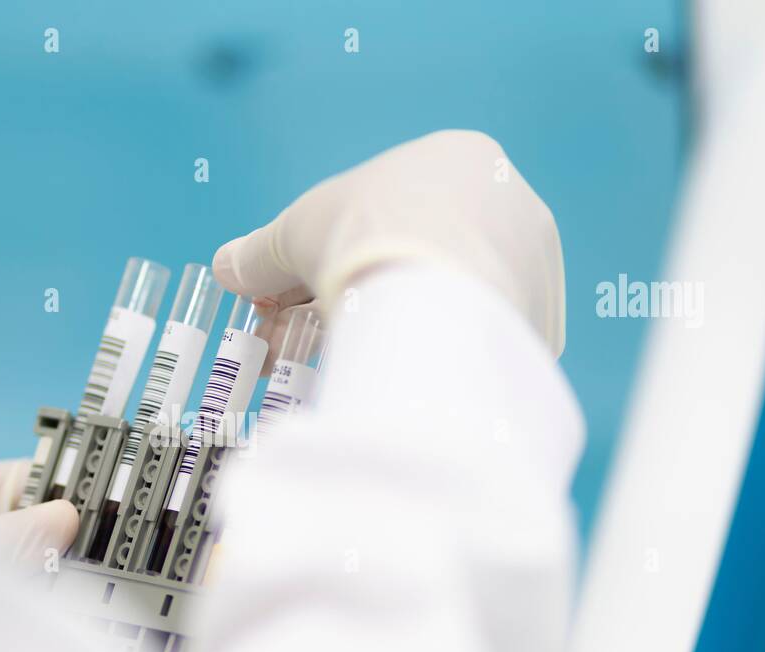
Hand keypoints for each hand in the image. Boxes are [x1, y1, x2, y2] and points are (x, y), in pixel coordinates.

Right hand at [211, 130, 565, 357]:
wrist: (434, 301)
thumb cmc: (363, 237)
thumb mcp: (293, 236)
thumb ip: (259, 254)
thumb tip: (227, 267)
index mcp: (457, 159)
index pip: (378, 211)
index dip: (321, 257)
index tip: (286, 299)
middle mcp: (507, 204)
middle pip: (411, 257)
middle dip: (346, 298)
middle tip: (297, 341)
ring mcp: (530, 267)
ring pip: (442, 302)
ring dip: (384, 329)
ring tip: (335, 366)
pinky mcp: (538, 329)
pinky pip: (470, 344)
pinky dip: (431, 359)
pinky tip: (392, 380)